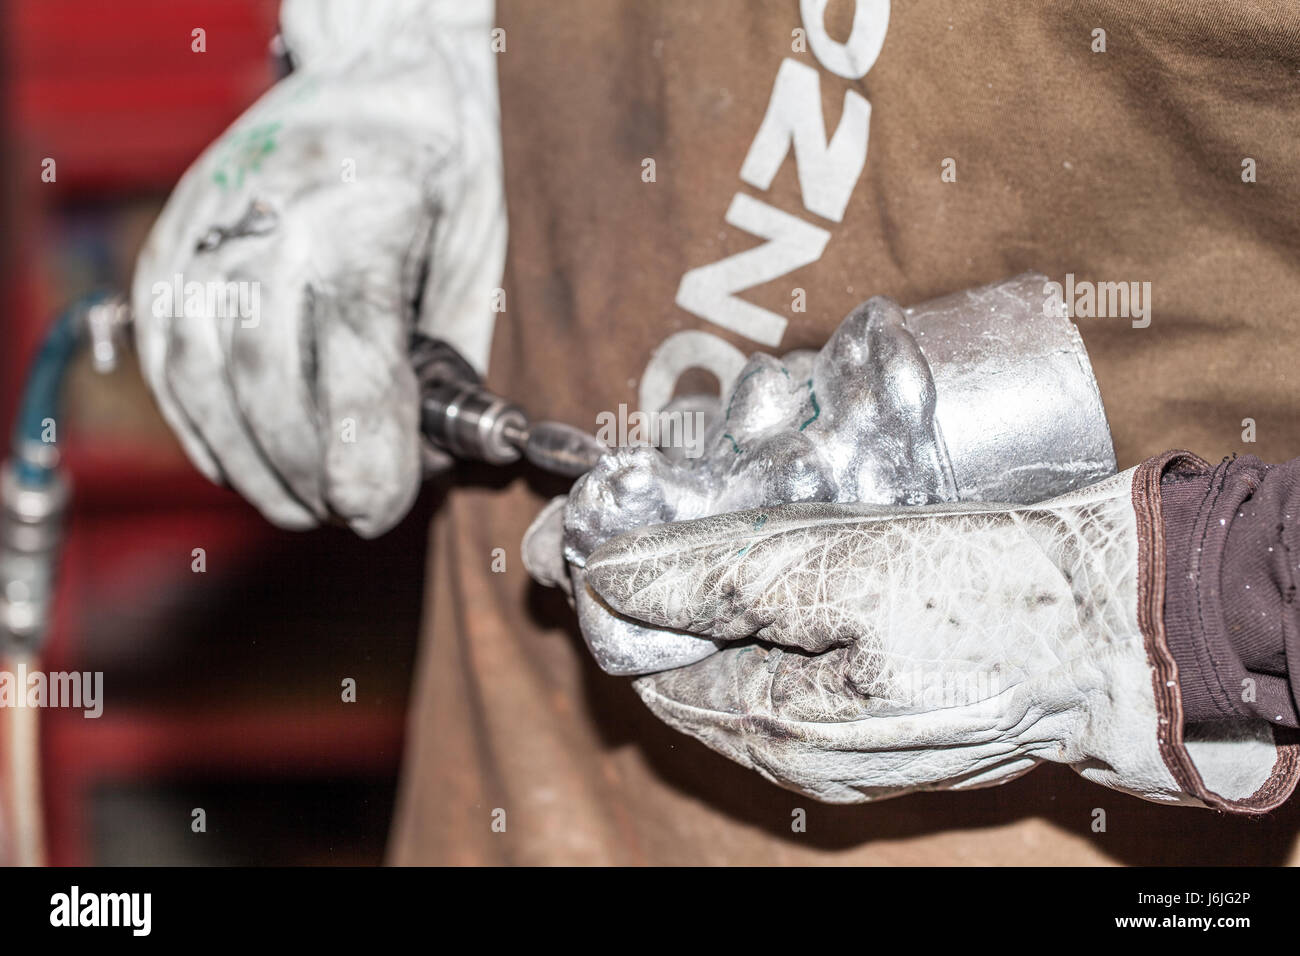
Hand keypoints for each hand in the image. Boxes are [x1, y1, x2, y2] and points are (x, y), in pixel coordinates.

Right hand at [132, 0, 503, 535]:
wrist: (371, 73)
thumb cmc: (436, 166)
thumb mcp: (475, 257)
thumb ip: (450, 364)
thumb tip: (430, 462)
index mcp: (356, 225)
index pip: (349, 377)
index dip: (366, 463)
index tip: (384, 507)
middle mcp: (264, 231)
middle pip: (270, 397)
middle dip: (315, 478)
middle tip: (356, 509)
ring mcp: (204, 240)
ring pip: (209, 391)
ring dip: (257, 468)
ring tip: (307, 500)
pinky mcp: (167, 255)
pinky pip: (172, 369)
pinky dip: (209, 429)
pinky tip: (251, 458)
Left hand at [584, 469, 1286, 809]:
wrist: (1112, 632)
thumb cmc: (988, 598)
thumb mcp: (835, 569)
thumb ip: (711, 580)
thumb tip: (608, 577)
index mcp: (778, 729)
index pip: (652, 668)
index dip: (623, 597)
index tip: (613, 530)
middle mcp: (801, 756)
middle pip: (693, 672)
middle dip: (674, 596)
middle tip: (681, 512)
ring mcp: (844, 747)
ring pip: (745, 667)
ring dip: (726, 602)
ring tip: (743, 530)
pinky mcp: (880, 722)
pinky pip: (800, 670)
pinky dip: (781, 619)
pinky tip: (803, 568)